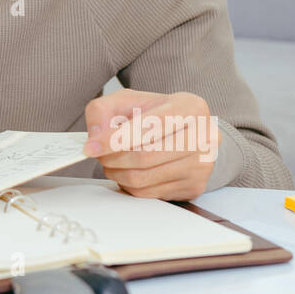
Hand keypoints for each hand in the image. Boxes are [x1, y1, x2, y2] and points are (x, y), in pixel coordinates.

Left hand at [82, 89, 219, 200]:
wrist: (187, 132)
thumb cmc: (158, 115)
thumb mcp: (129, 101)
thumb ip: (104, 109)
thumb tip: (95, 135)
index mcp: (190, 107)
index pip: (149, 126)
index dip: (116, 139)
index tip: (91, 146)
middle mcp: (203, 136)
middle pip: (146, 155)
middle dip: (112, 157)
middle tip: (98, 154)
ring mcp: (201, 165)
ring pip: (145, 177)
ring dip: (117, 173)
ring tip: (110, 162)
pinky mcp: (194, 186)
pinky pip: (149, 193)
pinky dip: (128, 185)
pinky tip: (125, 172)